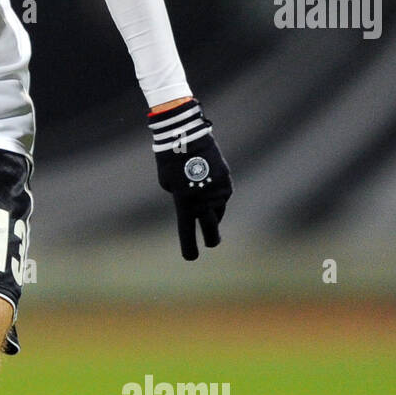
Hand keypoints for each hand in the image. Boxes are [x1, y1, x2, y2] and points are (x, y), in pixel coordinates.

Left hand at [148, 98, 231, 260]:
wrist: (187, 136)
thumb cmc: (170, 160)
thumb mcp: (168, 184)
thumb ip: (181, 198)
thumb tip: (197, 204)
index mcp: (185, 204)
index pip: (187, 232)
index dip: (189, 246)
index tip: (191, 258)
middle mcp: (204, 201)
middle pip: (210, 228)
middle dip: (211, 238)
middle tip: (211, 244)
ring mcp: (218, 192)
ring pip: (218, 210)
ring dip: (213, 211)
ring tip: (203, 202)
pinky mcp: (226, 181)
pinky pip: (223, 195)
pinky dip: (217, 195)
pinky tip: (210, 187)